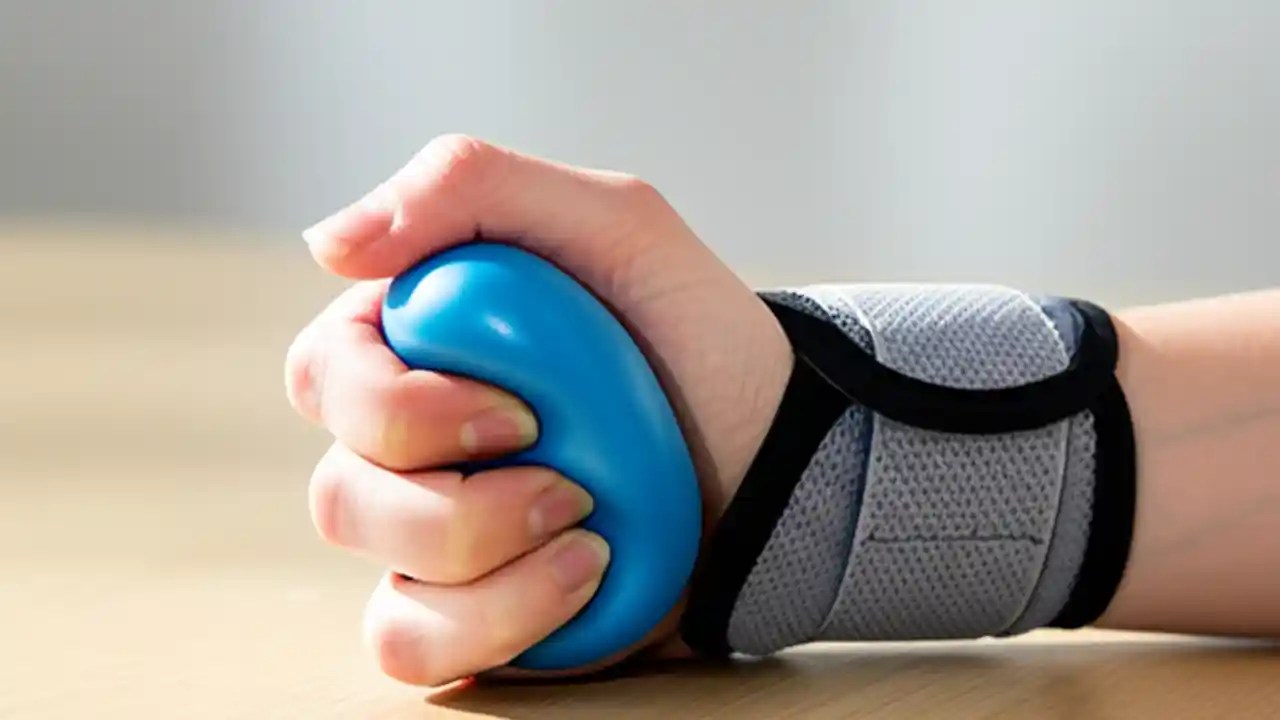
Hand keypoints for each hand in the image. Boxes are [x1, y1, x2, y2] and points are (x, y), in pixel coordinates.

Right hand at [284, 135, 792, 685]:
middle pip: (340, 495)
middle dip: (459, 504)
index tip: (518, 411)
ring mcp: (435, 537)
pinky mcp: (471, 611)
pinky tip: (584, 577)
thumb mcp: (614, 224)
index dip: (399, 408)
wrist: (774, 455)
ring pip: (382, 578)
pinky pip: (414, 645)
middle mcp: (408, 446)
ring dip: (493, 563)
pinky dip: (500, 622)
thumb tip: (327, 246)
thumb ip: (470, 189)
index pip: (327, 376)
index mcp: (419, 346)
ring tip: (592, 531)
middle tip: (568, 480)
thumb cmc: (695, 338)